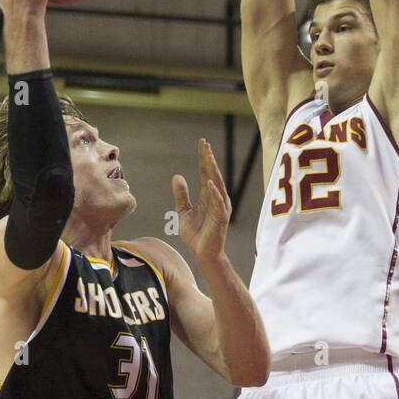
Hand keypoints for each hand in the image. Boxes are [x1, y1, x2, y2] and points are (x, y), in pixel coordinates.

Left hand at [172, 140, 231, 266]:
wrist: (202, 254)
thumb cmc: (195, 235)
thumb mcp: (183, 211)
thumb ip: (181, 195)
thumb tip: (177, 176)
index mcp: (207, 196)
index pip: (205, 173)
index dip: (203, 158)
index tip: (202, 143)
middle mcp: (216, 199)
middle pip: (212, 175)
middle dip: (209, 159)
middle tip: (205, 144)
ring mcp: (220, 208)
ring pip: (217, 185)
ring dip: (213, 172)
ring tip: (208, 158)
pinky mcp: (221, 219)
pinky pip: (218, 204)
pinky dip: (215, 194)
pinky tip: (210, 184)